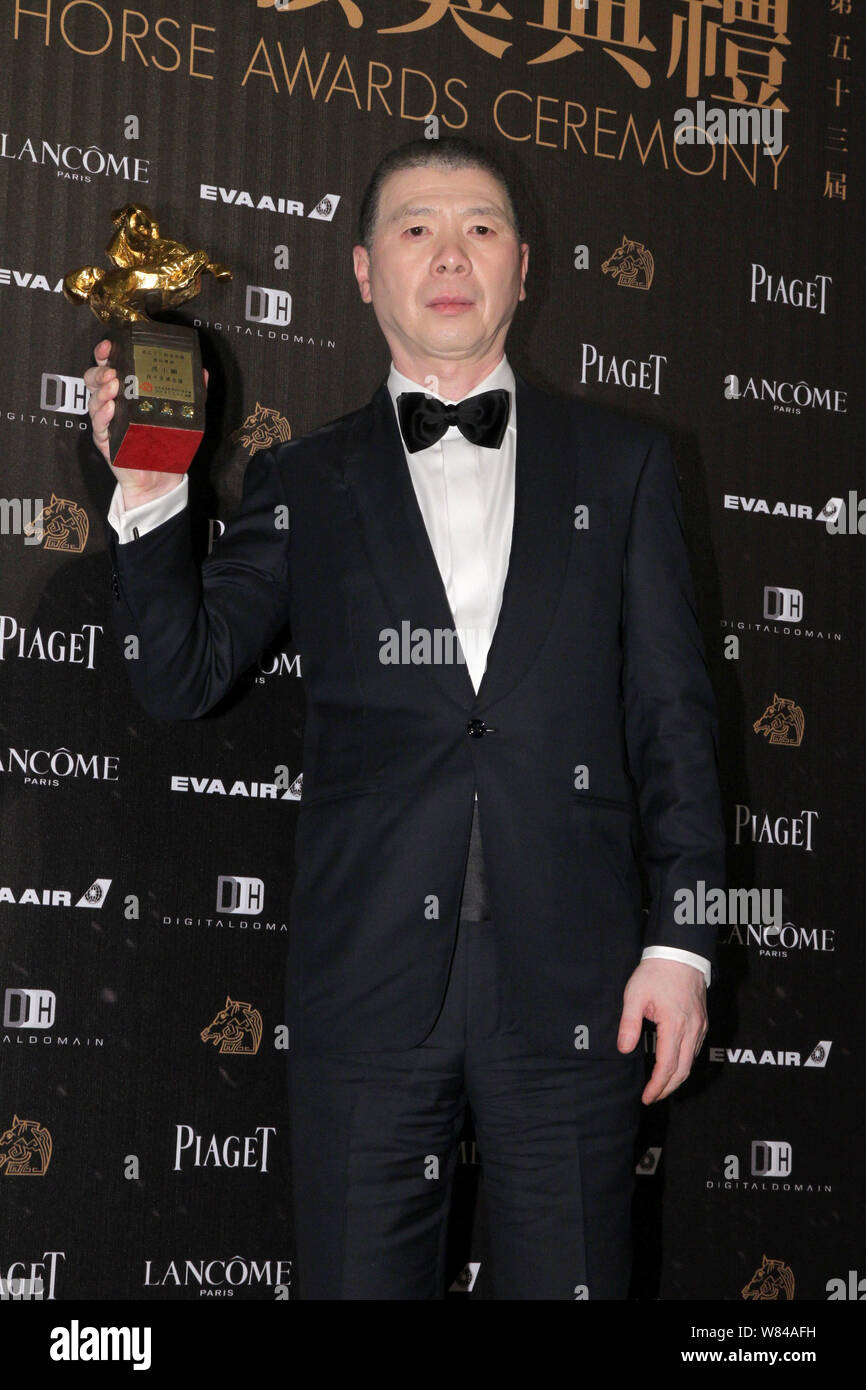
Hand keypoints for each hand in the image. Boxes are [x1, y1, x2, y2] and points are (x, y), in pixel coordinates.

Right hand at [83, 339, 207, 508]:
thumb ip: (189, 392)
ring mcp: (107, 422)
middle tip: (112, 371)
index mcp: (127, 391)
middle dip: (99, 370)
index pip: (110, 365)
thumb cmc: (166, 443)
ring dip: (101, 391)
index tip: (109, 345)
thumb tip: (202, 371)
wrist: (161, 478)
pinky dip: (103, 415)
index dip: (106, 352)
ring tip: (114, 386)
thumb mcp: (180, 413)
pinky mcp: (106, 441)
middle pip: (94, 379)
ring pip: (93, 400)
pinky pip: (99, 426)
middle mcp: (113, 403)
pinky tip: (110, 409)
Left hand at [616, 958, 706, 1103]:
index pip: (667, 1066)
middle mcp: (691, 1030)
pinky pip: (696, 1050)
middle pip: (683, 1070)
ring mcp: (700, 1026)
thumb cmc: (655, 973)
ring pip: (691, 1062)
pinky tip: (674, 1065)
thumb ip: (629, 1023)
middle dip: (667, 1088)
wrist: (680, 954)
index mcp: (674, 1025)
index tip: (646, 1097)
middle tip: (652, 1097)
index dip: (657, 1086)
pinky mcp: (703, 1021)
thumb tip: (624, 1049)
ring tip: (661, 1086)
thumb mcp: (635, 995)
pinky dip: (685, 1063)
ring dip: (677, 1078)